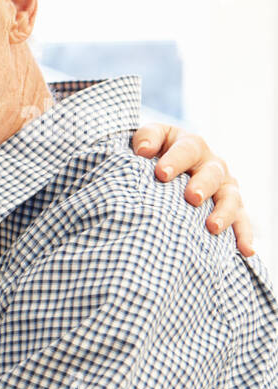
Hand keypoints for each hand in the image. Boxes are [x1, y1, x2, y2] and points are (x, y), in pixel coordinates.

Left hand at [132, 124, 254, 255]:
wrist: (167, 167)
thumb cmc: (155, 153)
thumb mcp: (149, 140)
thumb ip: (146, 138)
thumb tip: (142, 150)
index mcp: (191, 146)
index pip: (187, 149)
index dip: (175, 160)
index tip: (161, 174)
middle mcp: (212, 165)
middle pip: (213, 173)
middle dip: (203, 185)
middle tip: (192, 198)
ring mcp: (224, 187)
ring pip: (231, 198)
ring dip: (224, 212)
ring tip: (212, 227)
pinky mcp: (231, 208)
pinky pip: (242, 221)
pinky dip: (244, 235)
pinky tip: (245, 251)